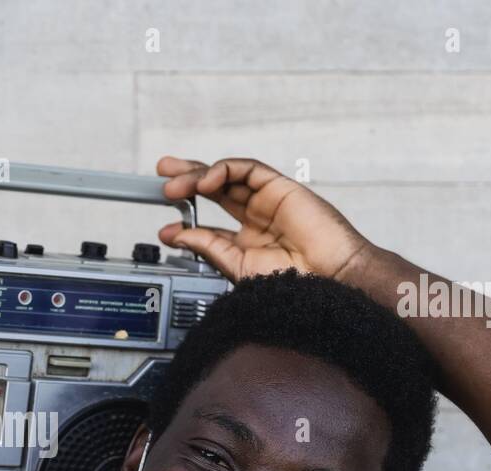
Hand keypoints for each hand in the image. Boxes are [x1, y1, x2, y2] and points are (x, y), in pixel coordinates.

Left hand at [157, 157, 373, 281]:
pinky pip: (246, 169)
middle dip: (185, 180)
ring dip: (197, 175)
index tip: (165, 229)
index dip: (185, 221)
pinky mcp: (279, 186)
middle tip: (161, 177)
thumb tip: (175, 234)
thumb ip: (207, 246)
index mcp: (246, 240)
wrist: (329, 280)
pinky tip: (205, 182)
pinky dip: (223, 171)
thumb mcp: (237, 266)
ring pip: (226, 175)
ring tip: (174, 184)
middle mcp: (255, 217)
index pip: (209, 223)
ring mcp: (267, 200)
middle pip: (214, 190)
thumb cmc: (294, 281)